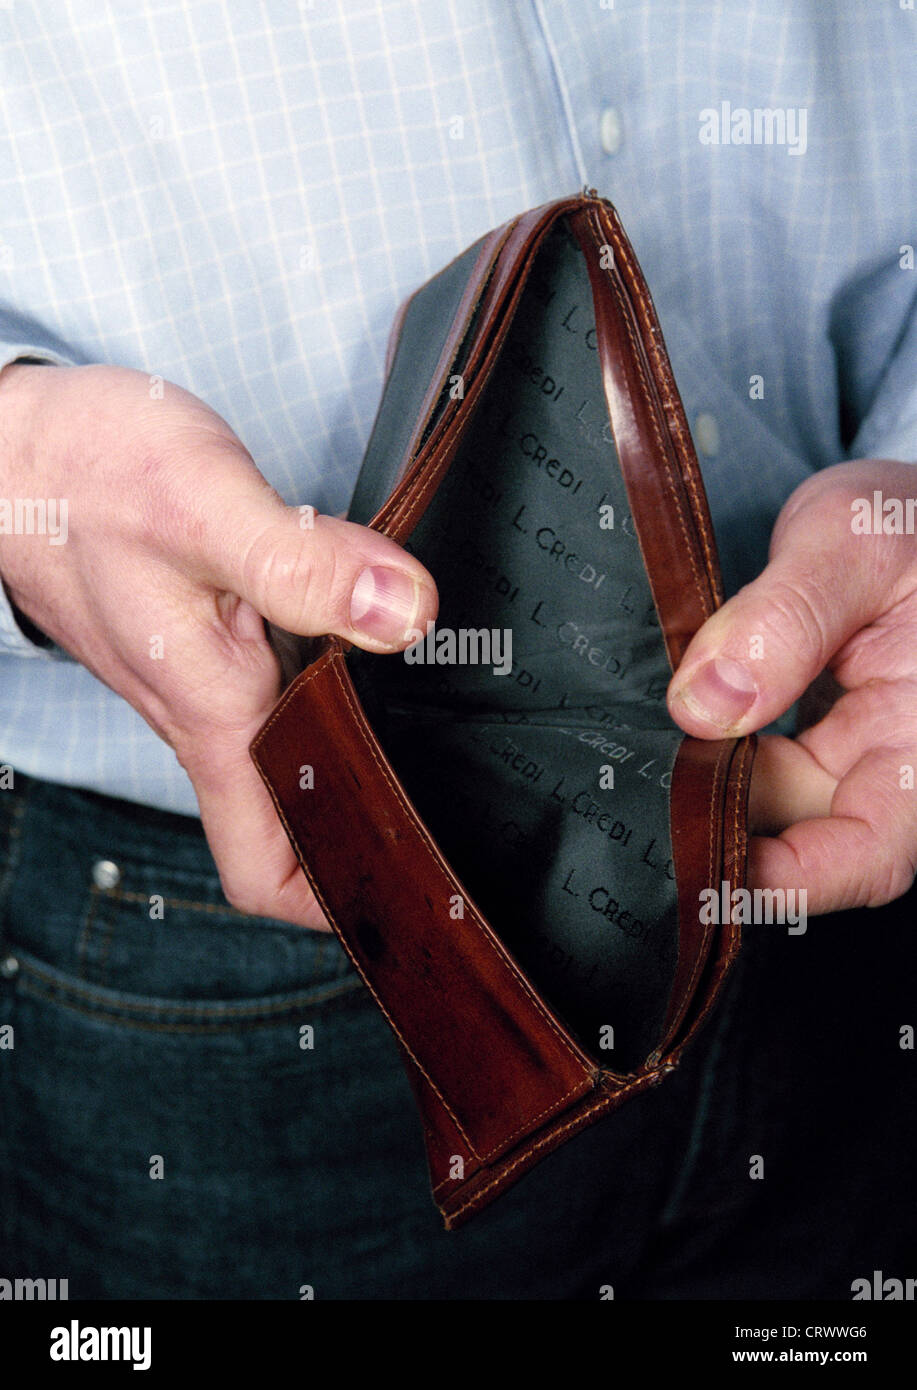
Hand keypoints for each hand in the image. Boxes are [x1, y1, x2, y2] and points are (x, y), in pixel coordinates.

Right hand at [0, 362, 436, 929]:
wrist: (15, 447)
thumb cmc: (85, 478)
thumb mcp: (205, 508)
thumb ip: (305, 565)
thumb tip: (404, 613)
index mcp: (212, 714)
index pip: (264, 869)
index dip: (329, 905)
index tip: (408, 895)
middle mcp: (207, 714)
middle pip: (287, 827)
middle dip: (363, 837)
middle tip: (455, 821)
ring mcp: (202, 681)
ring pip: (283, 759)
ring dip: (350, 760)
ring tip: (439, 747)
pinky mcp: (206, 638)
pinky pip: (274, 696)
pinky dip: (327, 692)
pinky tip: (373, 653)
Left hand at [667, 458, 916, 916]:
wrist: (901, 507)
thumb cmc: (901, 518)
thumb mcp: (849, 541)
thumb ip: (785, 618)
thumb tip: (706, 704)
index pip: (871, 853)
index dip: (792, 879)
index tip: (707, 866)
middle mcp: (898, 762)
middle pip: (808, 834)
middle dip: (726, 813)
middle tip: (650, 777)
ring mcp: (859, 755)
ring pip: (776, 801)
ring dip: (716, 776)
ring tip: (656, 737)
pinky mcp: (823, 740)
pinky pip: (765, 768)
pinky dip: (720, 751)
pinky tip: (681, 721)